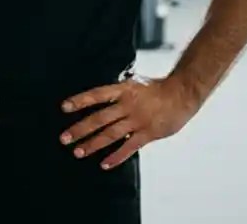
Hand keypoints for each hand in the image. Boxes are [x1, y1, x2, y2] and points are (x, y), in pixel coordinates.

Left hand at [58, 75, 199, 169]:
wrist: (182, 93)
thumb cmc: (157, 88)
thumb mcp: (134, 84)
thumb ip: (118, 93)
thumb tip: (100, 99)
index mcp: (123, 90)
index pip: (97, 94)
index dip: (80, 100)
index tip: (64, 107)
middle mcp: (128, 105)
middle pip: (99, 118)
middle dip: (80, 129)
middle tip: (64, 138)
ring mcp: (138, 120)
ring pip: (111, 134)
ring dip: (93, 144)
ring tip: (78, 152)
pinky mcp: (148, 133)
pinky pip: (129, 147)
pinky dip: (116, 157)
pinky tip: (104, 164)